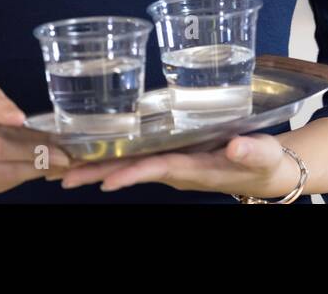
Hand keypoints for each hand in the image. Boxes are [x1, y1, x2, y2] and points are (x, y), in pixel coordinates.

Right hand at [0, 79, 72, 196]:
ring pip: (0, 180)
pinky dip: (17, 176)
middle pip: (0, 169)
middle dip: (36, 166)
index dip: (29, 151)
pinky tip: (33, 165)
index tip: (59, 151)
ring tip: (54, 160)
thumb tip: (19, 119)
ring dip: (30, 172)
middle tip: (65, 160)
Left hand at [51, 133, 293, 196]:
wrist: (265, 170)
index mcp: (194, 168)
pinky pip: (137, 156)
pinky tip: (93, 151)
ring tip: (62, 166)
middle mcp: (176, 168)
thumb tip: (235, 147)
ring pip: (129, 164)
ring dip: (98, 166)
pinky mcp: (171, 154)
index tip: (104, 180)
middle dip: (97, 173)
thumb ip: (251, 151)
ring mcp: (171, 162)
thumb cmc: (264, 163)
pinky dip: (114, 155)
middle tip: (62, 176)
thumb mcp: (263, 156)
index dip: (130, 173)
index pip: (156, 169)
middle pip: (131, 170)